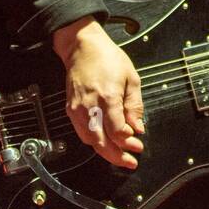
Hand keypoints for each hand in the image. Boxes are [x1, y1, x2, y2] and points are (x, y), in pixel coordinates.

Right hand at [52, 16, 145, 168]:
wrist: (82, 46)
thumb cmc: (107, 58)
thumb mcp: (131, 78)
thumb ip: (135, 106)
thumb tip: (137, 128)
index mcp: (108, 97)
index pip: (117, 131)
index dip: (128, 143)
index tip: (138, 146)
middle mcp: (90, 105)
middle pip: (101, 141)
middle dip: (116, 156)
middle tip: (130, 161)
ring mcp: (77, 108)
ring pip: (90, 140)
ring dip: (105, 152)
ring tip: (119, 156)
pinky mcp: (70, 109)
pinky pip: (82, 132)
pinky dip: (94, 141)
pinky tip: (105, 143)